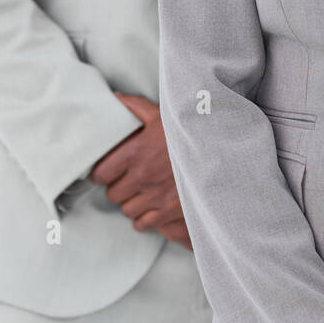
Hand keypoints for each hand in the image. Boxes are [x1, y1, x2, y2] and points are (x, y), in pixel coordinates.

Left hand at [90, 93, 191, 247]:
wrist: (222, 152)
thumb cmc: (191, 131)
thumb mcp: (163, 114)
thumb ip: (136, 106)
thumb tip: (115, 99)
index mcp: (136, 153)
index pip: (101, 173)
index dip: (102, 172)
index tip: (107, 171)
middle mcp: (142, 178)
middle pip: (113, 194)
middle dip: (117, 187)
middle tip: (125, 181)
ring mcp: (156, 197)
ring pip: (127, 210)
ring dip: (130, 203)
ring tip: (138, 194)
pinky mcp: (170, 212)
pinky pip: (143, 223)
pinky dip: (143, 218)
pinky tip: (149, 208)